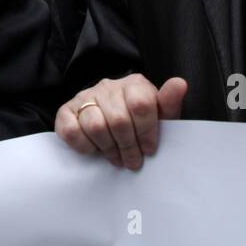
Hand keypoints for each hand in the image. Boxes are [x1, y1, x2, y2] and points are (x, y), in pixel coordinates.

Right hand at [56, 74, 187, 169]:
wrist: (108, 118)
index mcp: (135, 84)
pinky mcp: (66, 110)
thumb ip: (169, 103)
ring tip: (116, 157)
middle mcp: (108, 86)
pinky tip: (95, 149)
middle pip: (118, 120)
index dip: (146, 132)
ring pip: (95, 125)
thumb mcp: (159, 115)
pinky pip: (71, 131)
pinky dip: (84, 146)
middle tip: (133, 161)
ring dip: (108, 148)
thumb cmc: (138, 121)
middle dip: (128, 146)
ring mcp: (85, 97)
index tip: (149, 149)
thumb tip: (180, 84)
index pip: (141, 104)